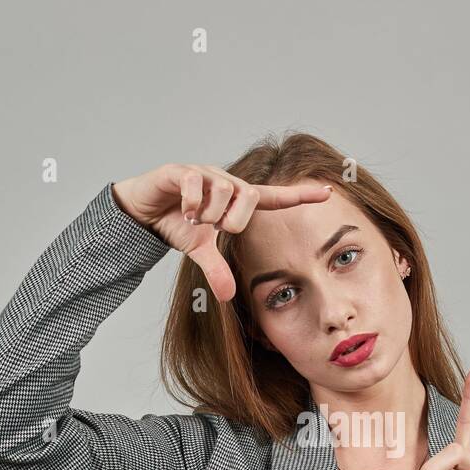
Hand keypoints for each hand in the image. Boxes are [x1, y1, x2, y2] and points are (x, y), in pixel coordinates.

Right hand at [111, 164, 332, 301]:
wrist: (142, 212)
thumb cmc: (176, 226)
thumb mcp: (199, 252)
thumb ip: (216, 270)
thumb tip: (228, 298)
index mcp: (235, 201)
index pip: (273, 197)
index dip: (300, 196)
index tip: (328, 193)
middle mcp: (224, 182)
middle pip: (248, 194)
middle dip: (234, 219)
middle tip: (216, 229)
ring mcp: (204, 173)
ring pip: (223, 190)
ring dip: (209, 213)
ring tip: (193, 220)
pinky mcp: (181, 170)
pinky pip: (196, 182)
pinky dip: (191, 202)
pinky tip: (183, 211)